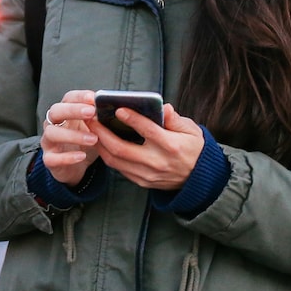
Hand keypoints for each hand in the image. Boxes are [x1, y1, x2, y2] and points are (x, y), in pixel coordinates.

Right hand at [41, 90, 99, 187]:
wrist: (73, 168)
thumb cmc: (84, 144)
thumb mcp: (93, 130)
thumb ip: (99, 119)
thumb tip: (114, 109)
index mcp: (65, 113)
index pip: (68, 98)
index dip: (79, 96)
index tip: (93, 98)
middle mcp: (53, 124)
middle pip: (56, 111)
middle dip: (73, 110)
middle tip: (91, 112)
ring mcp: (48, 142)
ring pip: (52, 133)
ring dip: (73, 135)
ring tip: (93, 139)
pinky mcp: (49, 159)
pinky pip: (52, 158)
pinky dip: (67, 157)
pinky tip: (82, 156)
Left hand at [88, 103, 204, 190]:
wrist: (199, 179)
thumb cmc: (194, 149)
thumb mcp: (191, 130)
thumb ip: (175, 119)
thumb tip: (163, 107)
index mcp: (171, 146)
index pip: (147, 131)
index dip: (131, 119)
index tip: (118, 109)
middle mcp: (157, 162)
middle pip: (122, 148)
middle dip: (102, 132)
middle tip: (91, 118)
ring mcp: (148, 175)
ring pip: (115, 161)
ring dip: (100, 144)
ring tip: (91, 129)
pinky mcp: (142, 182)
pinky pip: (119, 169)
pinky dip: (108, 155)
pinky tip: (102, 143)